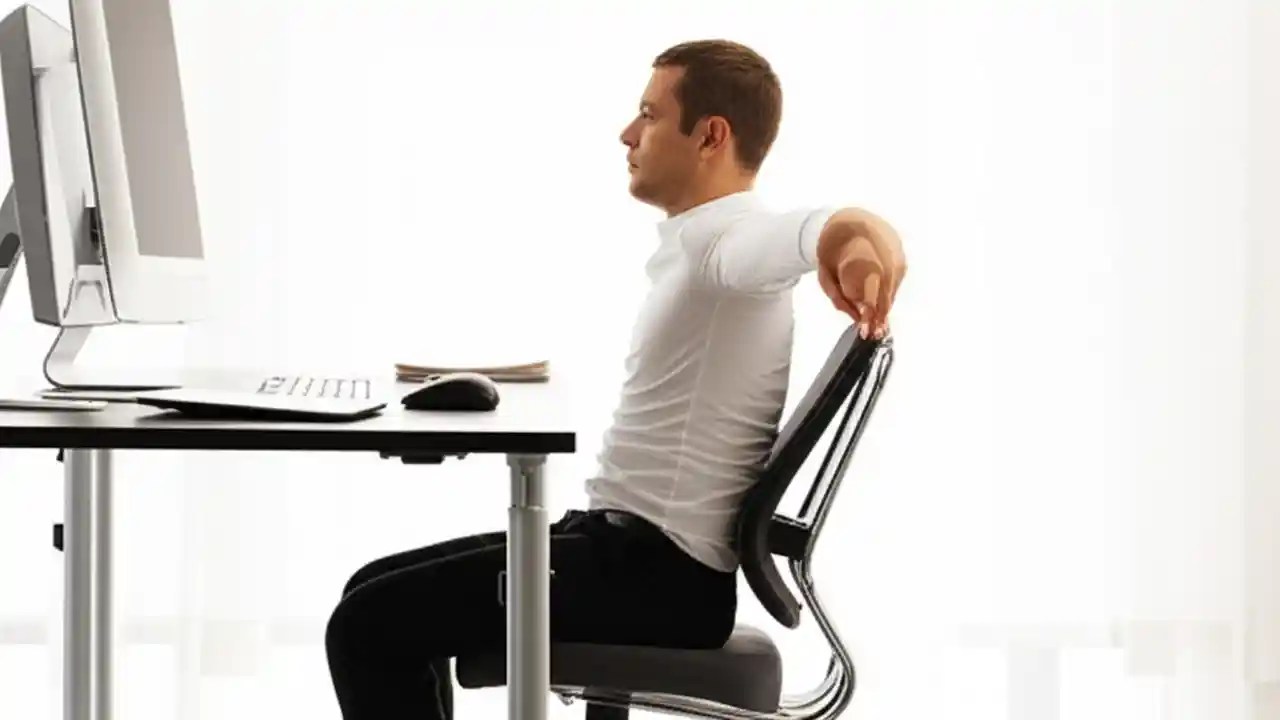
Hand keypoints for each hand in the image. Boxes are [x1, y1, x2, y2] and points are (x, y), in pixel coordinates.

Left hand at [816, 209, 905, 338]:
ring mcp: (897, 257)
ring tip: (878, 323)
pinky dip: (888, 292)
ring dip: (885, 306)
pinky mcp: (902, 258)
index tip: (866, 331)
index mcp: (864, 260)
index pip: (872, 294)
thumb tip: (857, 318)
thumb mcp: (826, 275)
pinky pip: (895, 282)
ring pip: (892, 290)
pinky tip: (880, 298)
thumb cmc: (833, 250)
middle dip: (881, 317)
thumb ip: (839, 298)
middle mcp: (886, 258)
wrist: (848, 220)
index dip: (870, 315)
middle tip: (875, 334)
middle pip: (886, 295)